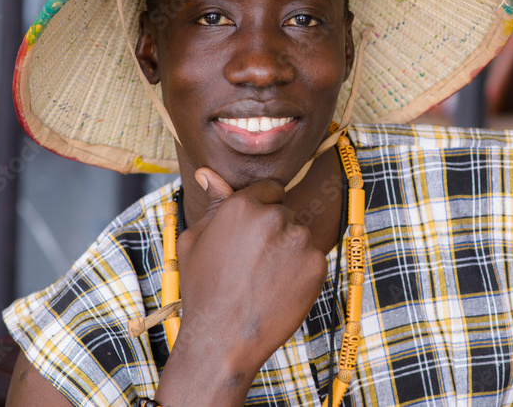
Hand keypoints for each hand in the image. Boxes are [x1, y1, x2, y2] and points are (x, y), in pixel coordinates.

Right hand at [155, 168, 327, 406]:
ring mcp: (298, 240)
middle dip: (274, 231)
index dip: (262, 209)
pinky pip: (313, 257)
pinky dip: (301, 271)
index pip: (270, 188)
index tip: (254, 232)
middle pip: (285, 212)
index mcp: (242, 205)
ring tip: (264, 278)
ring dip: (288, 250)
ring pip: (299, 235)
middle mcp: (274, 217)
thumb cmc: (202, 289)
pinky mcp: (317, 264)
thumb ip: (212, 203)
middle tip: (253, 262)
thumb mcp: (195, 241)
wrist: (222, 340)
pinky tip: (278, 289)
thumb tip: (208, 173)